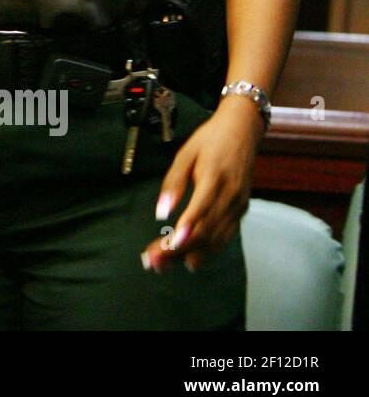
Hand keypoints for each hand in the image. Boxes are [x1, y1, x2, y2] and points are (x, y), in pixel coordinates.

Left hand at [141, 96, 265, 273]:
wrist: (243, 131)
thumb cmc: (210, 140)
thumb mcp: (185, 154)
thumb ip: (173, 183)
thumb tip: (161, 212)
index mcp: (215, 178)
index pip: (201, 209)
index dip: (186, 229)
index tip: (170, 246)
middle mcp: (231, 195)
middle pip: (205, 230)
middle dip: (179, 249)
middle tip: (153, 262)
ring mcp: (239, 204)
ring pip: (216, 238)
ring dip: (191, 254)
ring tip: (165, 265)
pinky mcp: (242, 209)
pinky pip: (226, 235)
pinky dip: (209, 250)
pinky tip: (192, 259)